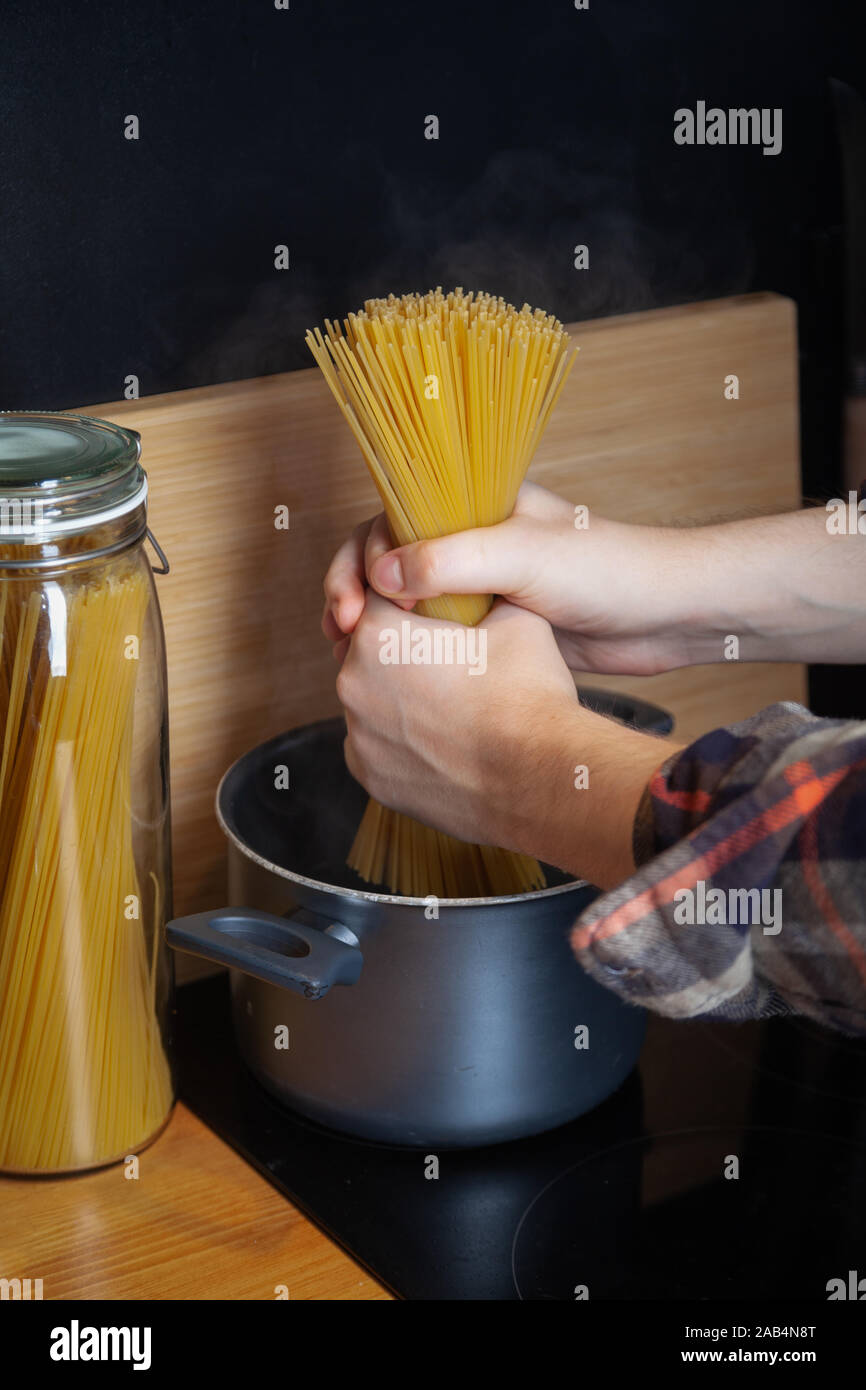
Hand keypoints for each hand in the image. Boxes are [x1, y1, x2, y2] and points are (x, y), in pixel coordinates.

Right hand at [324, 483, 697, 675]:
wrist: (666, 617)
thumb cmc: (608, 569)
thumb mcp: (524, 555)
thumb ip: (452, 561)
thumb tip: (382, 576)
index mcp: (475, 502)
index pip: (392, 517)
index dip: (360, 557)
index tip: (354, 602)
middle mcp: (472, 538)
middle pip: (389, 558)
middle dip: (355, 590)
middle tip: (340, 630)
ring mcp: (482, 583)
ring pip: (408, 601)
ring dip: (377, 626)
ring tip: (350, 655)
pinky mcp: (495, 625)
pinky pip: (437, 635)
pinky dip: (410, 651)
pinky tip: (395, 674)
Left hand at [336, 590, 674, 886]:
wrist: (540, 780)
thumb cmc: (528, 696)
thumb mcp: (518, 617)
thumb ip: (485, 592)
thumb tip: (486, 588)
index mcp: (380, 634)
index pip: (381, 598)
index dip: (412, 604)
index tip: (438, 618)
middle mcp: (353, 683)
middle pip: (369, 654)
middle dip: (403, 655)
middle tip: (451, 667)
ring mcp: (359, 737)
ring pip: (372, 704)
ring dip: (400, 702)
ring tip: (452, 710)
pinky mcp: (371, 779)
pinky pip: (378, 749)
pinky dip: (403, 746)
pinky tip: (443, 745)